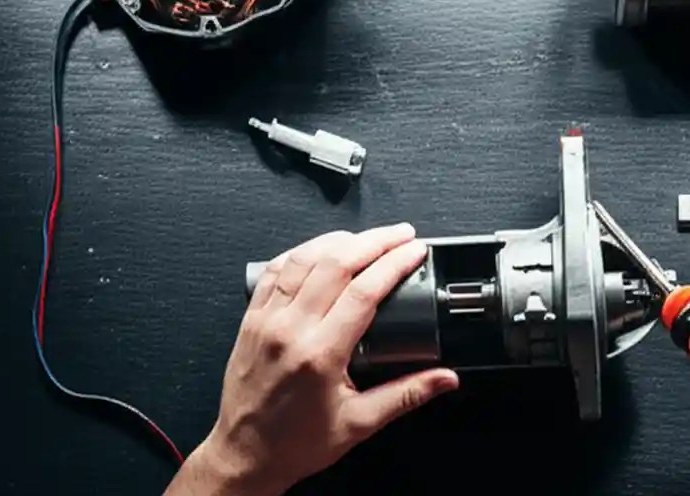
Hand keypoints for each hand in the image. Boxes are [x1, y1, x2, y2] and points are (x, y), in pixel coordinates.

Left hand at [166, 224, 457, 495]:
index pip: (363, 291)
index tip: (414, 251)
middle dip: (374, 240)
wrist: (245, 455)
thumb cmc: (294, 443)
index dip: (394, 263)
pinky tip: (318, 249)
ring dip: (338, 240)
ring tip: (367, 237)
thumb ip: (406, 395)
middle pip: (335, 263)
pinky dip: (300, 252)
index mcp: (319, 355)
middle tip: (400, 234)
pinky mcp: (251, 319)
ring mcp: (266, 321)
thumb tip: (444, 379)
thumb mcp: (359, 424)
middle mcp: (289, 330)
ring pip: (303, 259)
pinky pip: (274, 271)